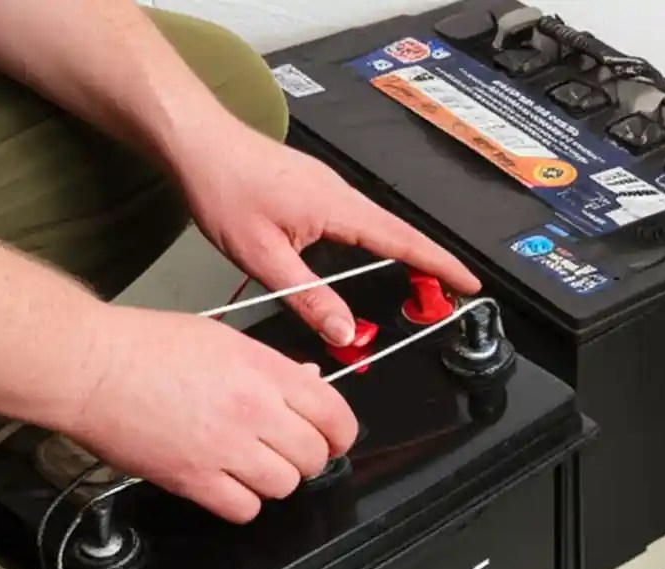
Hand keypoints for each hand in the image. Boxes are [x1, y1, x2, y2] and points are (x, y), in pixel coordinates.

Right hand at [62, 305, 356, 522]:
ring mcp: (226, 448)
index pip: (335, 415)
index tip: (333, 439)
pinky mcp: (193, 479)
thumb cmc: (149, 346)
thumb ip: (273, 368)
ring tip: (252, 465)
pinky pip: (244, 509)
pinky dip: (242, 502)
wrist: (91, 366)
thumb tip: (310, 383)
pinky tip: (228, 484)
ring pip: (285, 486)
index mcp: (267, 372)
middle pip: (314, 457)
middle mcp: (255, 411)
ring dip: (274, 480)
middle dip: (308, 458)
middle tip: (289, 452)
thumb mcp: (226, 341)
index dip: (341, 434)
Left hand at [177, 123, 480, 345]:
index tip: (469, 284)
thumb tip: (346, 332)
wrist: (195, 140)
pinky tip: (371, 260)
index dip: (441, 265)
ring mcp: (330, 188)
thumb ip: (308, 298)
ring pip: (379, 226)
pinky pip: (359, 219)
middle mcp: (343, 195)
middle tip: (448, 297)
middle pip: (400, 235)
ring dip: (404, 254)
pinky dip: (379, 243)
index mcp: (339, 210)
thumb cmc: (223, 190)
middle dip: (430, 266)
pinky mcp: (315, 188)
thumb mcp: (262, 256)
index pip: (405, 242)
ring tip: (420, 285)